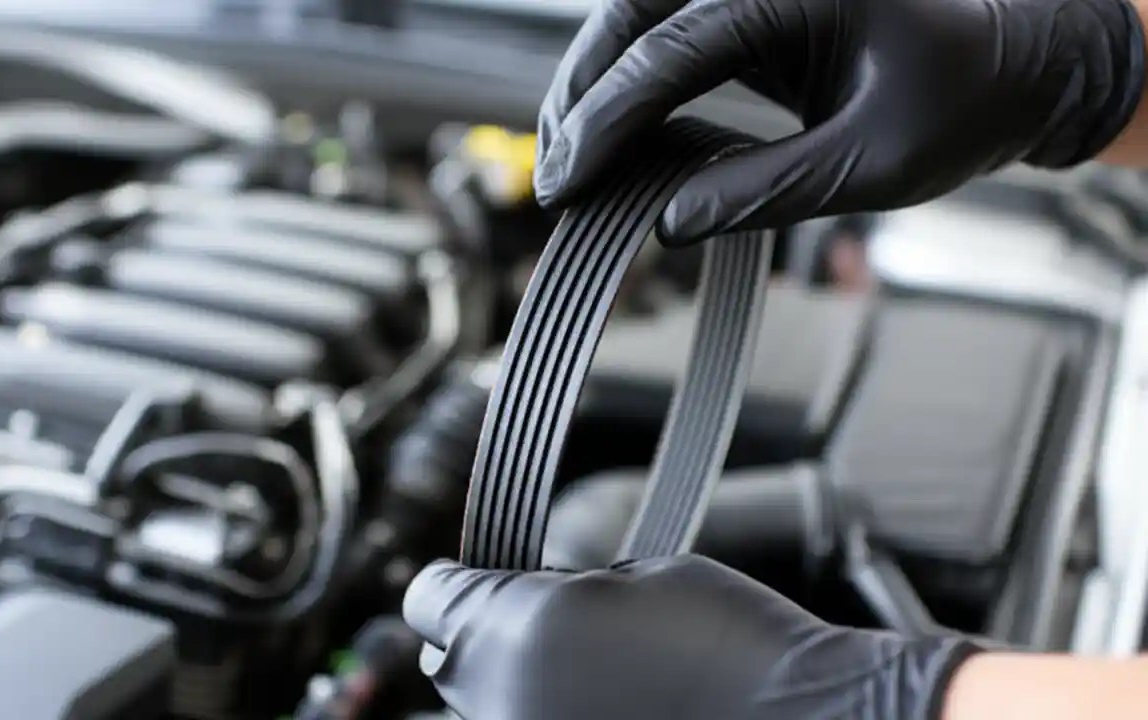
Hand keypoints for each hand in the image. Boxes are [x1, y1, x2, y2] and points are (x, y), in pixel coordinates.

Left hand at [403, 555, 977, 719]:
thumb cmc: (736, 644)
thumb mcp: (639, 574)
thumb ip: (561, 587)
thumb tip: (529, 597)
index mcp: (505, 632)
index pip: (428, 597)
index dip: (458, 582)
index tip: (479, 580)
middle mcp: (494, 705)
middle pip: (447, 662)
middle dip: (487, 639)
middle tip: (552, 629)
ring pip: (483, 711)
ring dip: (517, 691)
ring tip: (591, 681)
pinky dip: (550, 719)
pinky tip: (611, 712)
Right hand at [534, 0, 1146, 241]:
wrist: (1022, 70)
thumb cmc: (965, 105)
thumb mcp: (869, 163)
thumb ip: (763, 189)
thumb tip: (670, 223)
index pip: (673, 47)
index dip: (608, 119)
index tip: (566, 179)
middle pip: (637, 12)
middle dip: (582, 92)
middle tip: (555, 173)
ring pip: (643, 17)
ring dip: (597, 82)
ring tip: (569, 157)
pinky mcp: (759, 10)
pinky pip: (673, 34)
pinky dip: (634, 81)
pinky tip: (615, 134)